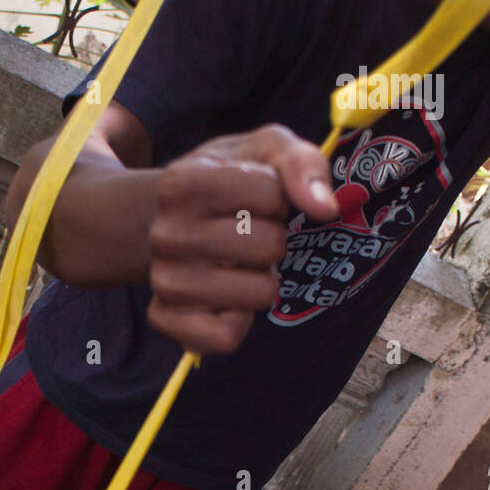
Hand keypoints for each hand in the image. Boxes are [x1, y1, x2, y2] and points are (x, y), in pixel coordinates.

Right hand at [147, 124, 338, 356]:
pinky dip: (239, 322)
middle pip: (269, 247)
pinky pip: (225, 338)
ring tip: (237, 264)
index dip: (277, 198)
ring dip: (262, 281)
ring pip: (258, 295)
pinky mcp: (166, 319)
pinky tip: (226, 299)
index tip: (252, 200)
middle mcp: (166, 234)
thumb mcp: (263, 150)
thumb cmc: (226, 182)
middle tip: (246, 235)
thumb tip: (325, 208)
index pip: (273, 195)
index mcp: (181, 182)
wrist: (167, 218)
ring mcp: (164, 281)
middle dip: (272, 241)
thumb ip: (300, 163)